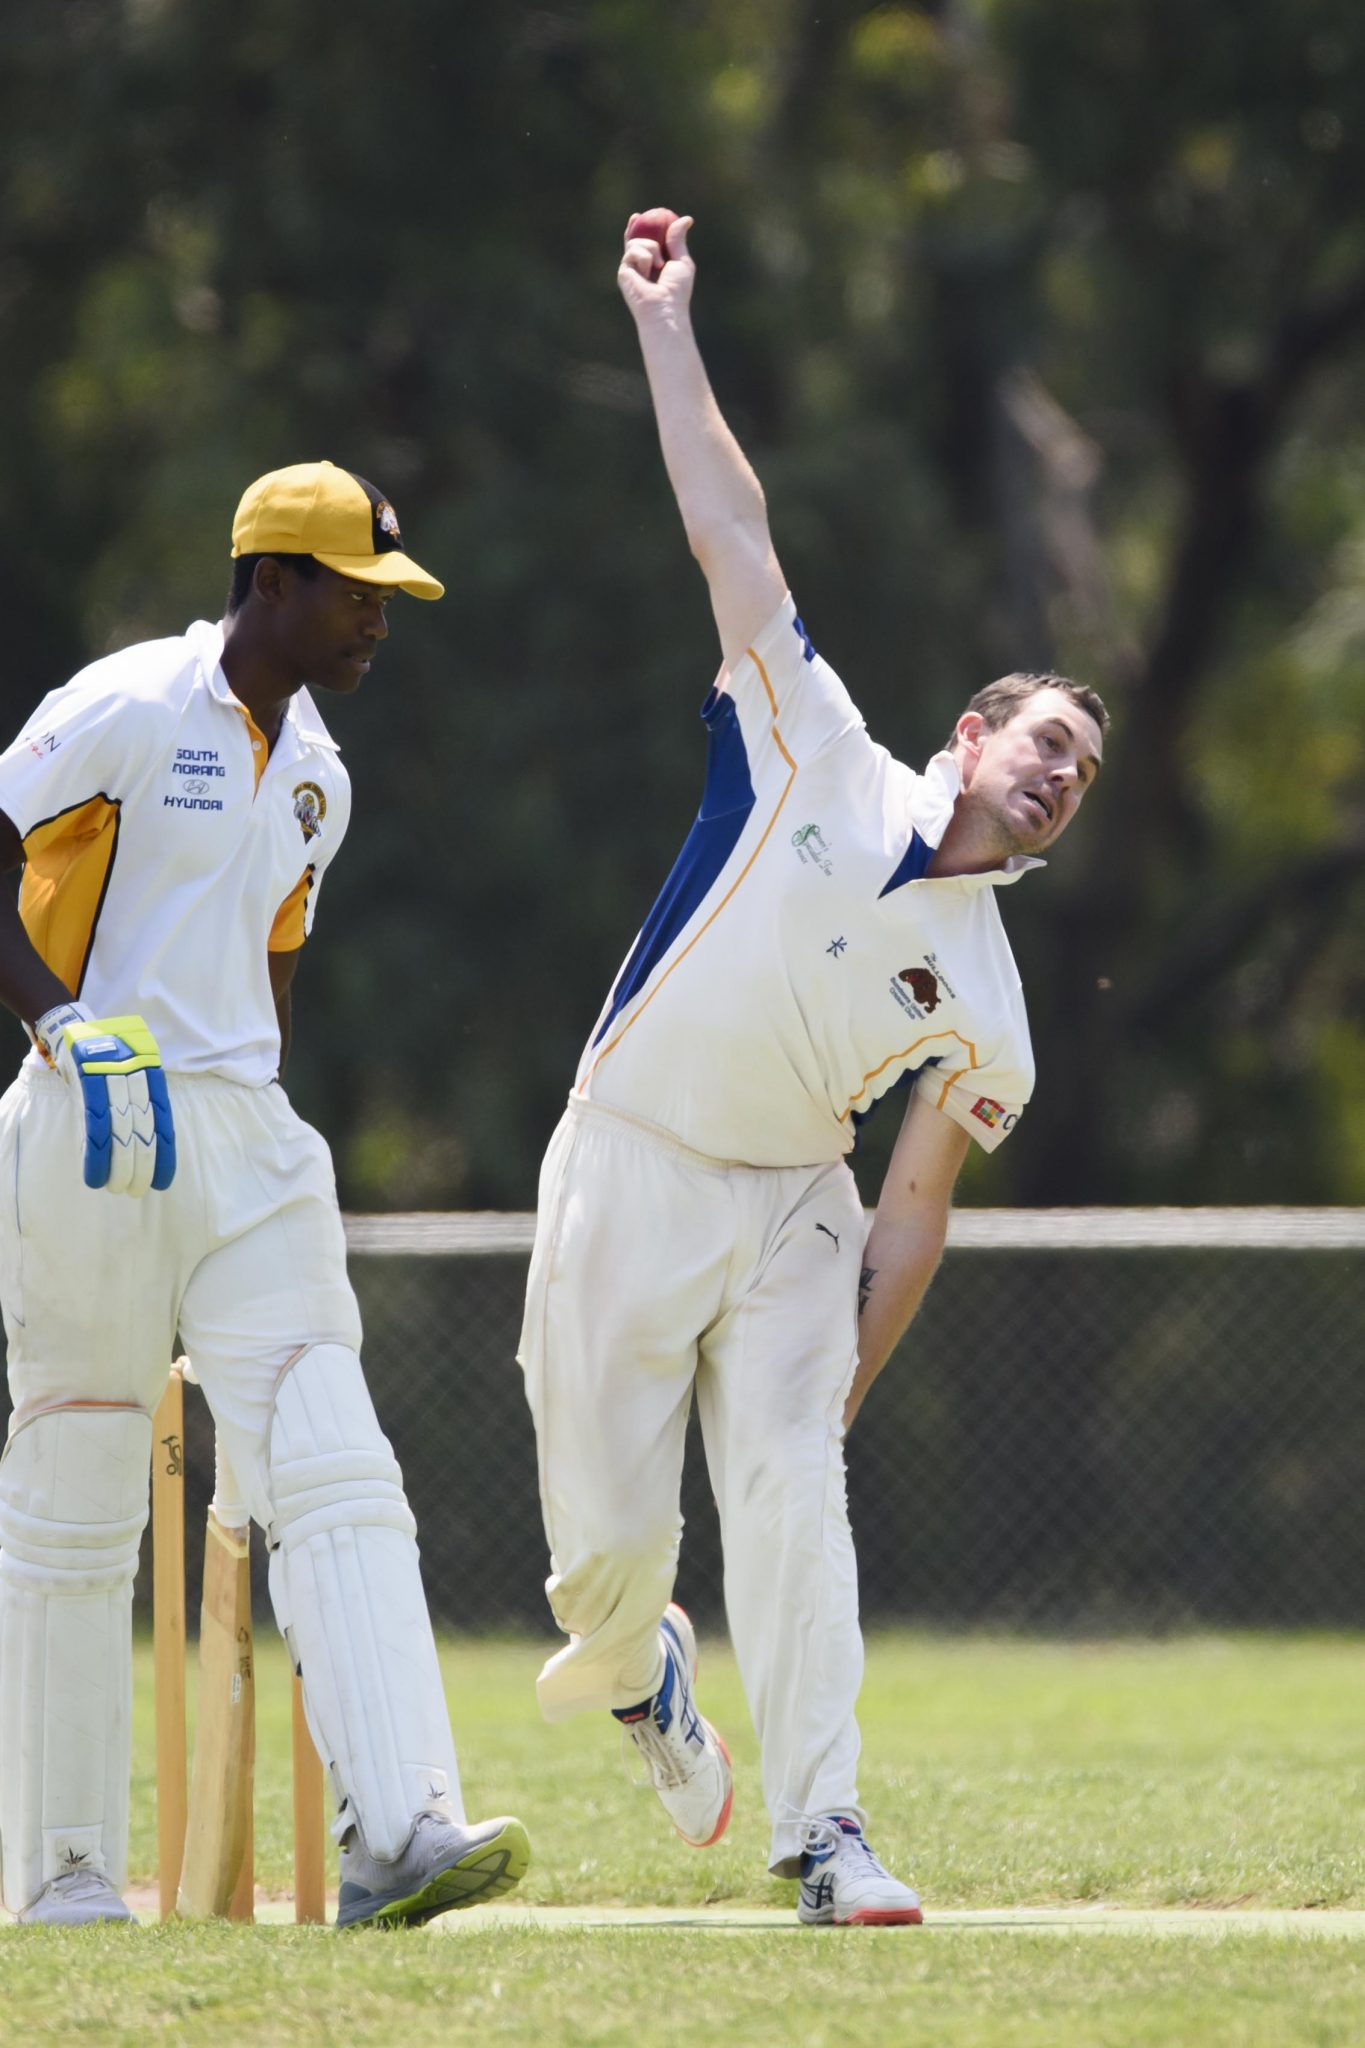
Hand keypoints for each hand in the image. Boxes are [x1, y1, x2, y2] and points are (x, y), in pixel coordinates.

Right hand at [34, 1001, 176, 1195]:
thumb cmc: (111, 1054)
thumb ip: (146, 1099)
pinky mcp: (88, 1087)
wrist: (79, 1028)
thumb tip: (152, 1137)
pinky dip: (95, 1157)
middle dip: (141, 1167)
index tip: (163, 1181)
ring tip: (117, 1189)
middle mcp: (137, 1081)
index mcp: (153, 1080)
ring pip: (121, 1135)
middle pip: (144, 1134)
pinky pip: (94, 1129)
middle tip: (137, 1191)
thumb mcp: (139, 1069)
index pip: (164, 1125)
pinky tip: (95, 1177)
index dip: (165, 1155)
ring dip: (119, 1167)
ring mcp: (113, 1083)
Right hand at [618, 209, 695, 320]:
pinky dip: (645, 257)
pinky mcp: (623, 271)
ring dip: (651, 248)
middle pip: (634, 241)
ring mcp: (631, 269)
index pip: (648, 243)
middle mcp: (641, 267)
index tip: (646, 216)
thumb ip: (678, 240)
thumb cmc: (677, 290)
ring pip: (636, 242)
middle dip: (633, 229)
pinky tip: (648, 271)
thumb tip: (686, 218)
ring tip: (659, 265)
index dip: (645, 229)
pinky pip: (633, 251)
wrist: (664, 306)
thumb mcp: (682, 261)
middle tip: (636, 217)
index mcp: (655, 265)